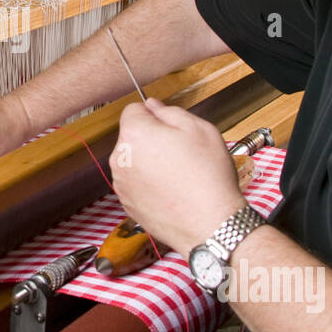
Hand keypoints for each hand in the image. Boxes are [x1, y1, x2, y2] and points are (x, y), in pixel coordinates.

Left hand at [109, 98, 246, 257]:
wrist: (210, 224)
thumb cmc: (207, 177)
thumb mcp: (199, 128)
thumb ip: (169, 112)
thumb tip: (153, 106)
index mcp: (135, 134)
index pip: (133, 110)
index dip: (153, 114)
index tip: (169, 125)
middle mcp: (120, 158)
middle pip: (132, 136)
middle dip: (151, 138)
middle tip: (180, 152)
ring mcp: (121, 184)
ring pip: (133, 161)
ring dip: (149, 162)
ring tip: (178, 174)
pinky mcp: (127, 204)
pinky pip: (136, 184)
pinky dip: (149, 184)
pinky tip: (171, 190)